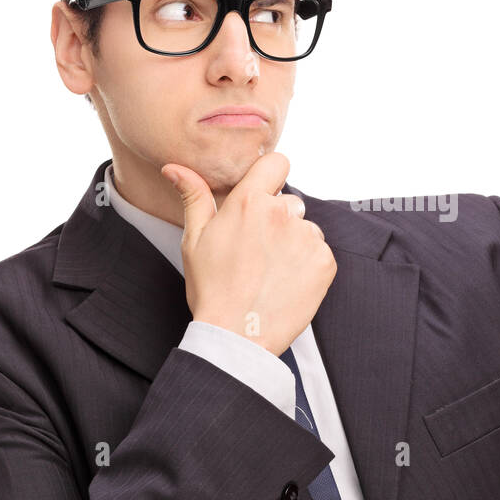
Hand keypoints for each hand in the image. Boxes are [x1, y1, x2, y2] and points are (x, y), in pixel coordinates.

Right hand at [160, 151, 336, 355]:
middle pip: (290, 201)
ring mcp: (306, 237)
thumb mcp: (194, 240)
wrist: (237, 335)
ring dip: (294, 243)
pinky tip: (286, 282)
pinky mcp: (325, 262)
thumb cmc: (212, 289)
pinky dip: (308, 264)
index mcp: (249, 203)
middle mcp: (282, 213)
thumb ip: (193, 197)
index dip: (271, 176)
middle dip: (277, 219)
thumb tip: (175, 168)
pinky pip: (319, 252)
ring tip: (271, 271)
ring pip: (305, 228)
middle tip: (257, 251)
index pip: (277, 163)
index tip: (264, 193)